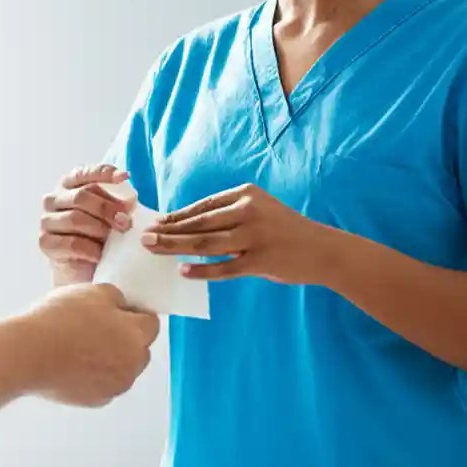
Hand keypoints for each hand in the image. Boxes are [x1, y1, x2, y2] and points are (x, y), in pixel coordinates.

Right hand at [20, 284, 159, 406]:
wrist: (27, 354)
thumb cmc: (56, 324)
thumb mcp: (93, 291)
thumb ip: (116, 298)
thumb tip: (120, 304)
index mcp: (134, 336)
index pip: (151, 323)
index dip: (134, 314)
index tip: (121, 311)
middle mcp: (130, 365)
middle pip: (139, 349)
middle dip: (125, 338)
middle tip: (98, 326)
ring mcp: (113, 386)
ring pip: (122, 368)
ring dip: (110, 357)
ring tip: (80, 344)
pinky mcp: (95, 400)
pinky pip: (103, 383)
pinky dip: (94, 374)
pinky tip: (73, 361)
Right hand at [39, 164, 135, 285]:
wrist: (83, 270)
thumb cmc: (98, 237)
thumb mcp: (110, 216)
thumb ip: (117, 205)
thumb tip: (131, 202)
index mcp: (68, 185)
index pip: (84, 173)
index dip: (104, 173)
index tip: (125, 177)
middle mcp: (53, 199)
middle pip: (82, 196)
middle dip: (107, 208)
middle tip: (126, 221)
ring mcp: (46, 220)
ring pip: (76, 219)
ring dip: (100, 229)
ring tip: (115, 239)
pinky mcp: (45, 242)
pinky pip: (72, 243)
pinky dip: (91, 249)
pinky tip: (101, 254)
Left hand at [141, 184, 337, 284]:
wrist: (322, 249)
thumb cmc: (284, 230)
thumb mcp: (259, 210)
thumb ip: (229, 215)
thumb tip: (188, 226)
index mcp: (245, 194)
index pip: (202, 206)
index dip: (176, 216)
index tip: (155, 223)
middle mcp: (248, 211)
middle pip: (199, 224)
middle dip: (168, 231)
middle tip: (144, 237)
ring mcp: (254, 236)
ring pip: (205, 243)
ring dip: (175, 247)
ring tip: (154, 250)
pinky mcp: (260, 261)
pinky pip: (224, 267)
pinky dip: (202, 270)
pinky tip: (183, 271)